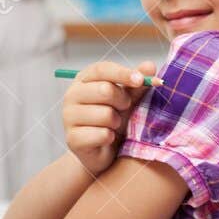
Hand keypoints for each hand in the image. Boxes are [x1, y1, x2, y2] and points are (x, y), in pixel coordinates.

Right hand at [63, 60, 160, 175]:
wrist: (103, 152)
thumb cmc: (115, 120)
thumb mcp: (128, 99)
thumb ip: (137, 83)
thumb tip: (150, 66)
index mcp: (84, 79)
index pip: (102, 69)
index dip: (123, 73)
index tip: (141, 80)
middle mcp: (72, 95)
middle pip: (104, 90)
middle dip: (122, 101)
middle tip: (125, 108)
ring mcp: (68, 117)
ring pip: (105, 114)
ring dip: (117, 122)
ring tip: (114, 125)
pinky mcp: (72, 138)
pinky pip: (102, 135)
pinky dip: (111, 137)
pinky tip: (107, 138)